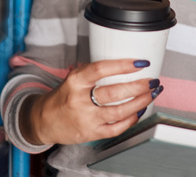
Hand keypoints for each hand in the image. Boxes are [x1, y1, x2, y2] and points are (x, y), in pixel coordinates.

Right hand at [26, 58, 163, 145]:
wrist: (44, 121)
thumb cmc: (63, 97)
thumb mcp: (73, 78)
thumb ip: (93, 71)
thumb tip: (123, 62)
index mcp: (75, 82)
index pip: (100, 69)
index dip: (123, 65)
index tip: (140, 62)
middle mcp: (80, 100)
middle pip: (114, 93)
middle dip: (138, 86)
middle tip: (152, 81)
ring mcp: (86, 119)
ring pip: (119, 111)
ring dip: (140, 102)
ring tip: (151, 93)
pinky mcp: (91, 133)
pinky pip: (116, 128)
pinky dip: (131, 120)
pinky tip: (139, 111)